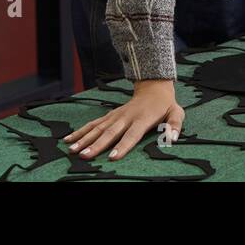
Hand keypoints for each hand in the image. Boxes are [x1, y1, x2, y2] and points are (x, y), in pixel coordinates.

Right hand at [64, 79, 183, 161]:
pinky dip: (80, 131)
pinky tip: (69, 139)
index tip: (113, 157)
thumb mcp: (176, 112)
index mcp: (142, 118)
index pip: (132, 134)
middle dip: (97, 145)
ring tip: (72, 149)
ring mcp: (116, 115)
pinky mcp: (109, 115)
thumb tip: (173, 138)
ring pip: (98, 128)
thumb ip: (175, 125)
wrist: (153, 87)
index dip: (123, 146)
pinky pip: (93, 124)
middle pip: (110, 132)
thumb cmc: (165, 105)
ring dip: (84, 138)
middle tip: (85, 156)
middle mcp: (126, 117)